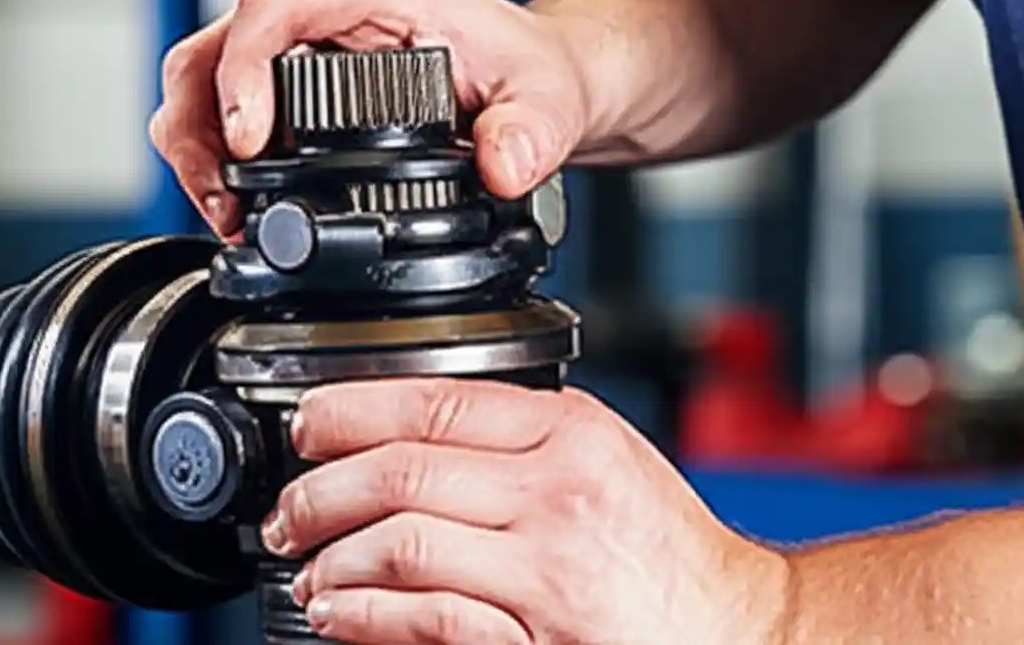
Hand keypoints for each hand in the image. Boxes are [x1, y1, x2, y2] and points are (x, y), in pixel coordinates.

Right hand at [148, 0, 591, 237]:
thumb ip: (531, 133)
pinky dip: (217, 155)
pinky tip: (238, 205)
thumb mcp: (547, 101)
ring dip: (198, 147)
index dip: (244, 74)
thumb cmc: (530, 71)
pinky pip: (226, 105)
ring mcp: (302, 37)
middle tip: (223, 202)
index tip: (249, 142)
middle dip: (200, 127)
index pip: (274, 8)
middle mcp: (325, 1)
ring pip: (206, 76)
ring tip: (226, 215)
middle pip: (217, 46)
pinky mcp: (293, 77)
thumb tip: (502, 166)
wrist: (536, 81)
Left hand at [261, 378, 789, 644]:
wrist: (731, 627)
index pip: (436, 401)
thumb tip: (420, 422)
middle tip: (291, 507)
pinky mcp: (536, 636)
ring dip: (333, 555)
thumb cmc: (668, 548)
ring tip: (310, 564)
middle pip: (402, 470)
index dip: (351, 409)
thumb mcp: (611, 456)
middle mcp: (559, 492)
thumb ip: (529, 431)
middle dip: (320, 489)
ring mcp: (547, 569)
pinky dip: (366, 614)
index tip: (310, 423)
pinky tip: (341, 610)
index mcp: (574, 433)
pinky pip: (428, 618)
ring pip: (401, 543)